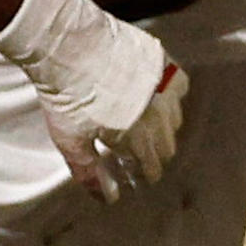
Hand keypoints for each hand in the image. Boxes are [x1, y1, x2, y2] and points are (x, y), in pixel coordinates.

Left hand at [0, 0, 182, 198]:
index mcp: (138, 139)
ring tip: (144, 124)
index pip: (153, 166)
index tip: (139, 176)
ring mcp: (167, 91)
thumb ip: (90, 172)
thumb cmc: (66, 96)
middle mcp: (160, 118)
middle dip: (155, 153)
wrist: (70, 45)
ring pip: (175, 120)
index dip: (145, 173)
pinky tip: (153, 96)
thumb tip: (110, 199)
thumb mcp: (70, 139)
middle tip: (139, 151)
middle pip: (167, 146)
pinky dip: (170, 98)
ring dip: (162, 127)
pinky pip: (179, 91)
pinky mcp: (169, 68)